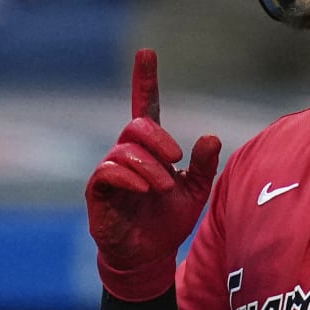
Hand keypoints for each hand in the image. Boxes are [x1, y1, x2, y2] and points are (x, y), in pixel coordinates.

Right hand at [85, 49, 220, 301]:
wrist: (149, 257)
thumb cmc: (168, 221)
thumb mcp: (196, 191)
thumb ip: (203, 165)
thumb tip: (210, 136)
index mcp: (150, 150)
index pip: (145, 108)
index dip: (145, 80)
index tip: (147, 52)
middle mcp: (127, 155)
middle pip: (136, 126)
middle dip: (158, 139)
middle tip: (176, 160)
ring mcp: (110, 173)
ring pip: (124, 151)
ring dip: (149, 167)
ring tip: (163, 188)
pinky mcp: (98, 193)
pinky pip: (107, 172)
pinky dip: (127, 177)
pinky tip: (143, 188)